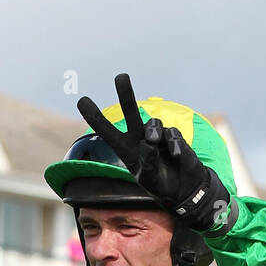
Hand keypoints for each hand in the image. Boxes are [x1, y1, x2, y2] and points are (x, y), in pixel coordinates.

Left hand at [77, 73, 230, 233]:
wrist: (183, 189)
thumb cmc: (161, 185)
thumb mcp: (149, 179)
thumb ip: (147, 162)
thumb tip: (148, 143)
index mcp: (127, 150)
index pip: (108, 131)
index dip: (96, 116)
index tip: (82, 100)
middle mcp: (139, 139)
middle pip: (131, 112)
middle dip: (126, 93)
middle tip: (121, 77)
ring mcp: (157, 136)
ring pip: (153, 123)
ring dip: (153, 132)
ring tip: (154, 144)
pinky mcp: (173, 136)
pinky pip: (172, 134)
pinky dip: (174, 145)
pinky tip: (176, 156)